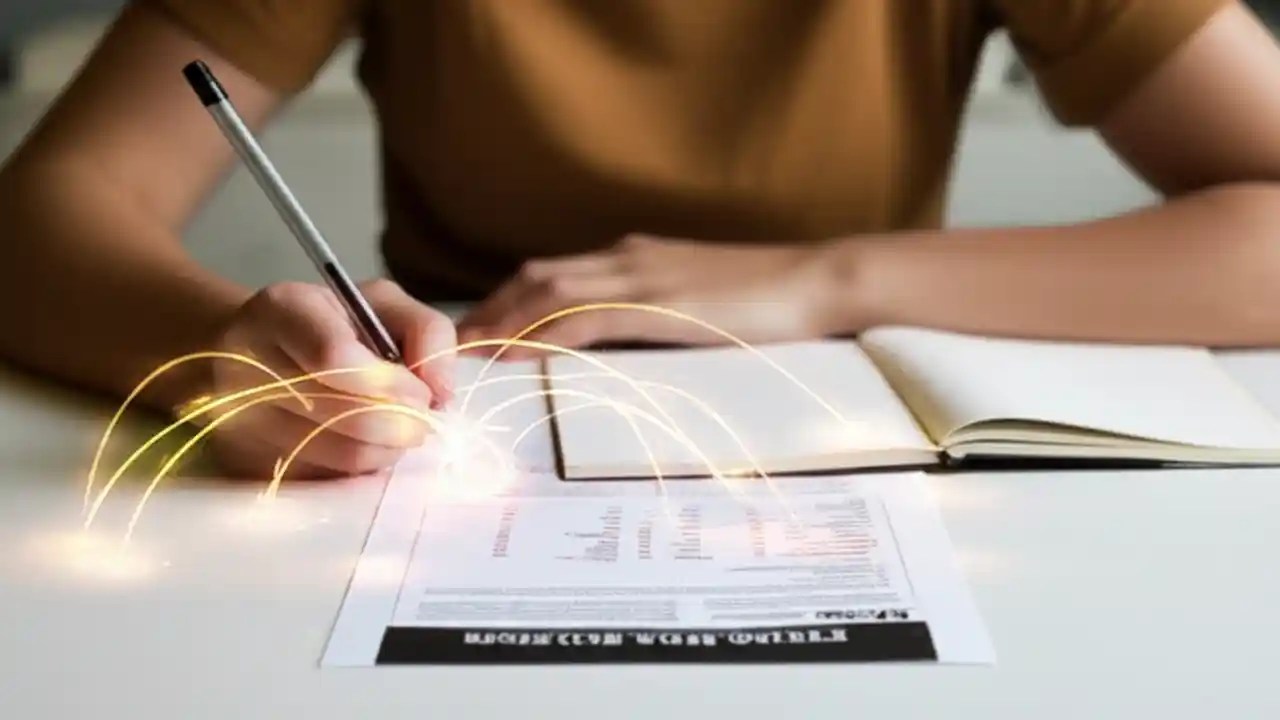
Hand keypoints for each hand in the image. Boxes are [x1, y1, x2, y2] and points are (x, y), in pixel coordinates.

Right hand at [200, 279, 455, 478]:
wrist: (255, 353)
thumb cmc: (332, 325)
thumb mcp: (384, 305)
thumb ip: (428, 334)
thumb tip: (440, 394)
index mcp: (282, 309)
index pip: (333, 356)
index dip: (391, 384)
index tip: (421, 393)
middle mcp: (247, 364)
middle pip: (340, 414)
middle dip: (399, 424)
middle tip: (419, 421)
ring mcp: (239, 420)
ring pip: (339, 456)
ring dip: (386, 450)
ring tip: (393, 431)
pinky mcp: (246, 465)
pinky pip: (326, 482)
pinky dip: (359, 469)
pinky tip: (360, 445)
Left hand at [457, 234, 839, 356]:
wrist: (819, 281)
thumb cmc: (770, 300)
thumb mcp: (701, 304)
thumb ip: (660, 315)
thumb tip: (627, 347)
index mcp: (638, 257)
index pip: (556, 274)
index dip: (511, 301)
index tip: (483, 330)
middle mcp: (629, 258)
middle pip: (537, 277)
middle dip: (492, 309)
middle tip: (457, 345)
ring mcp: (643, 276)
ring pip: (549, 292)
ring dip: (504, 321)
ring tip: (469, 352)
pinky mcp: (659, 303)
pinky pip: (585, 317)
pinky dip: (543, 334)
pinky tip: (518, 352)